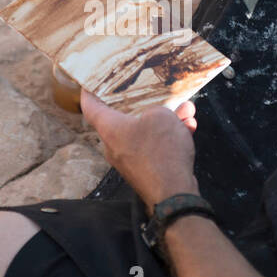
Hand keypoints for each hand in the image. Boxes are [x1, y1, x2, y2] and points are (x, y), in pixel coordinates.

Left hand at [81, 91, 199, 213]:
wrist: (172, 193)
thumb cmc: (161, 151)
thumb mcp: (161, 116)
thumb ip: (157, 109)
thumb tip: (157, 116)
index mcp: (110, 129)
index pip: (90, 107)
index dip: (89, 92)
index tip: (89, 83)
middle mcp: (114, 145)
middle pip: (124, 118)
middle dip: (146, 104)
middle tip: (157, 93)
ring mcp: (129, 160)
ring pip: (144, 132)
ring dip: (165, 121)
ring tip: (186, 111)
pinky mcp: (144, 170)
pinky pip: (154, 147)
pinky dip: (169, 137)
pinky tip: (188, 128)